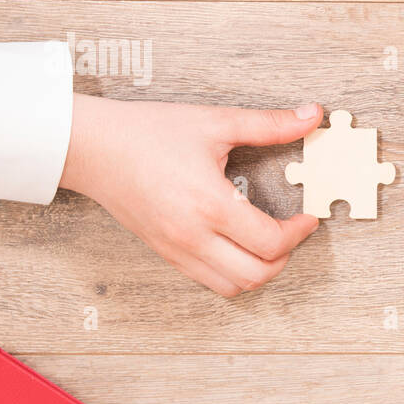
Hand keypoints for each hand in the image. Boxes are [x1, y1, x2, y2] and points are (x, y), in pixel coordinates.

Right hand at [59, 94, 321, 296]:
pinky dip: (232, 273)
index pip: (271, 242)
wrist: (91, 147)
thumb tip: (311, 116)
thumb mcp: (214, 122)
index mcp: (209, 205)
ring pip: (233, 287)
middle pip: (257, 275)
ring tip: (268, 242)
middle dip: (286, 257)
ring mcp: (176, 250)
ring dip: (260, 271)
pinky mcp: (165, 253)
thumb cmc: (147, 132)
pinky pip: (208, 280)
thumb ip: (269, 124)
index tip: (307, 217)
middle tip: (292, 231)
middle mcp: (192, 236)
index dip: (299, 233)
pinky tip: (238, 245)